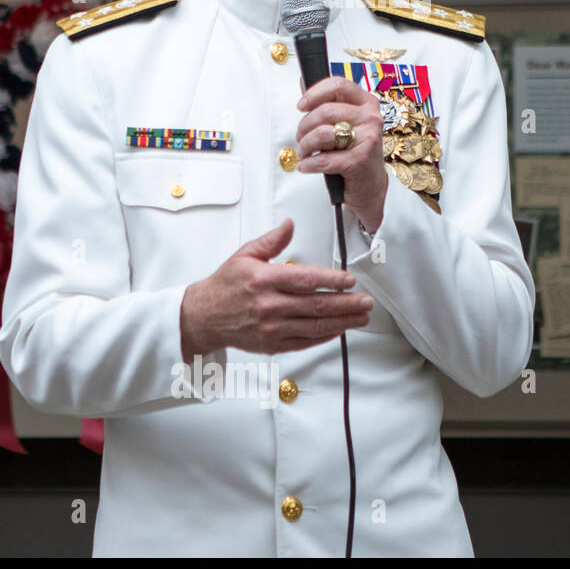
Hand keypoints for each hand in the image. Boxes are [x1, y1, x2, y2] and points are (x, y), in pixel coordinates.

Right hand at [179, 218, 373, 357]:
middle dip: (347, 303)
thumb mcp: (244, 255)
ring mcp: (271, 327)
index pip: (305, 279)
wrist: (203, 316)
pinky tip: (339, 329)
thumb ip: (271, 241)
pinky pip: (305, 341)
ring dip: (343, 321)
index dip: (332, 280)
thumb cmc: (224, 286)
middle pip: (316, 304)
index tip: (350, 280)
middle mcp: (268, 304)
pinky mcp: (272, 343)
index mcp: (263, 279)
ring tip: (360, 316)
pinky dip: (325, 336)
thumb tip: (289, 225)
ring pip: (315, 325)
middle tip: (366, 301)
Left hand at [296, 76, 387, 232]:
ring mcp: (368, 138)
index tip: (301, 106)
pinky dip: (308, 165)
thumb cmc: (353, 152)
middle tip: (301, 138)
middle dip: (304, 127)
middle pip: (325, 111)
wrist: (370, 185)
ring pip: (322, 133)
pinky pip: (323, 159)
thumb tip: (304, 82)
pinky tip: (307, 166)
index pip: (338, 85)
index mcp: (365, 103)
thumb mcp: (343, 123)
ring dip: (306, 146)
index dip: (314, 93)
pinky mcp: (360, 160)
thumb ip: (325, 103)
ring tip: (306, 153)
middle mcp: (371, 117)